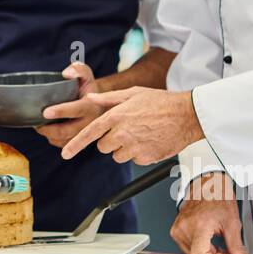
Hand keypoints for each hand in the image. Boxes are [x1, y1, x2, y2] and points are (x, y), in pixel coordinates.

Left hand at [37, 62, 101, 147]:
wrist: (98, 102)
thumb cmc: (87, 86)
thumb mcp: (86, 73)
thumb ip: (77, 69)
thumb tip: (66, 73)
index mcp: (91, 105)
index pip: (76, 109)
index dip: (61, 111)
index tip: (45, 112)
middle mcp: (90, 122)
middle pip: (67, 131)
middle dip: (49, 129)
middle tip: (36, 124)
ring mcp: (85, 133)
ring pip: (65, 141)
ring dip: (49, 135)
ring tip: (39, 126)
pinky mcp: (80, 140)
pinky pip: (64, 144)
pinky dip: (53, 139)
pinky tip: (47, 131)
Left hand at [60, 87, 202, 164]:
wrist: (187, 115)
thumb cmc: (161, 102)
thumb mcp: (133, 93)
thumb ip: (108, 98)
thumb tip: (89, 98)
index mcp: (116, 116)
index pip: (89, 133)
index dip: (74, 145)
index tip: (65, 153)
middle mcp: (122, 133)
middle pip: (103, 146)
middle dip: (111, 140)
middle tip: (128, 129)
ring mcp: (133, 147)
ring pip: (117, 155)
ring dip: (125, 148)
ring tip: (142, 133)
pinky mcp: (145, 158)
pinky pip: (134, 159)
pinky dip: (139, 153)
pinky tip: (150, 140)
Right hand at [170, 172, 252, 253]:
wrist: (207, 185)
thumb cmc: (218, 198)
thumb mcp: (232, 222)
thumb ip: (237, 246)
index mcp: (199, 225)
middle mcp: (184, 228)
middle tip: (225, 251)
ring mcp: (178, 230)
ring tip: (216, 244)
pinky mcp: (175, 231)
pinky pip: (186, 248)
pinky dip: (198, 248)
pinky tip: (207, 240)